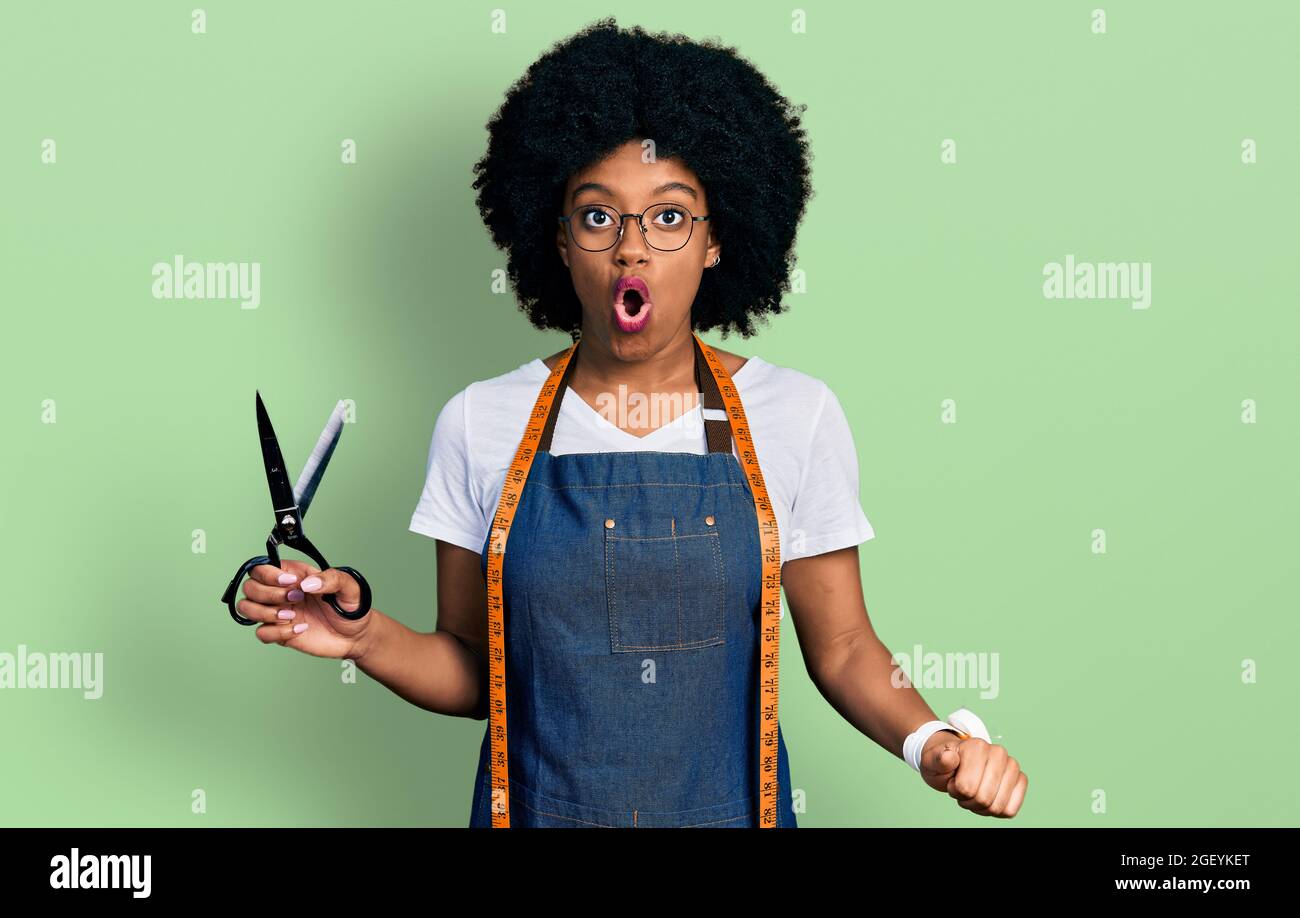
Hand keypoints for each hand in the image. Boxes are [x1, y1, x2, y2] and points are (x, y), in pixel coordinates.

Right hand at [236, 560, 372, 658]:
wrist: (356, 635)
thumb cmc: (351, 606)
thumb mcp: (349, 586)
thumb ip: (332, 578)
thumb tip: (306, 584)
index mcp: (293, 575)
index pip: (261, 567)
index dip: (269, 574)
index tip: (291, 582)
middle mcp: (280, 592)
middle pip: (249, 587)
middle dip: (268, 594)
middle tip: (297, 599)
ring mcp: (278, 613)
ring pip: (246, 608)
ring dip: (265, 613)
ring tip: (291, 616)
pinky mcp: (280, 633)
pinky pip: (261, 633)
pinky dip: (276, 632)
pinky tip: (299, 630)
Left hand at [919, 730, 1027, 817]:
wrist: (954, 763)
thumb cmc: (943, 763)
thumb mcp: (932, 761)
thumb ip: (938, 759)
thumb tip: (949, 756)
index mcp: (977, 746)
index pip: (967, 787)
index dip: (955, 790)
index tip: (952, 780)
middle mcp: (998, 753)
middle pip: (984, 799)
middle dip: (968, 800)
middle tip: (961, 788)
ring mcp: (1012, 766)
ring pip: (998, 807)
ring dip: (980, 807)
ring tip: (973, 792)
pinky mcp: (1020, 780)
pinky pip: (1010, 810)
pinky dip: (995, 811)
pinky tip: (987, 798)